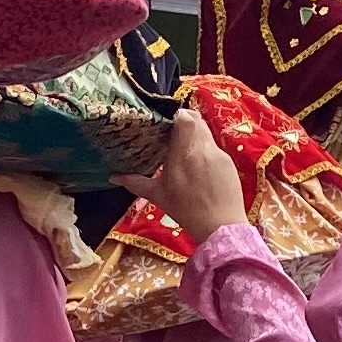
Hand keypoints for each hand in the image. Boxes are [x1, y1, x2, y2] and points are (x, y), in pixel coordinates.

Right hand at [113, 109, 246, 239]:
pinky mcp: (229, 162)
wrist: (220, 227)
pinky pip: (215, 147)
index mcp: (183, 154)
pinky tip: (199, 165)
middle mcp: (202, 149)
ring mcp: (218, 154)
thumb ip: (135, 183)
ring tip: (184, 148)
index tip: (167, 122)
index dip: (176, 114)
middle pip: (196, 119)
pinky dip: (205, 149)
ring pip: (206, 132)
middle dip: (185, 121)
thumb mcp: (158, 196)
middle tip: (173, 132)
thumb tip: (113, 176)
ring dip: (195, 134)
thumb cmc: (186, 211)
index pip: (184, 118)